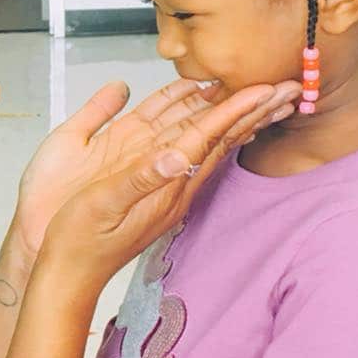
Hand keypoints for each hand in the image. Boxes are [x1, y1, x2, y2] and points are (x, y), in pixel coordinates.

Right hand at [34, 82, 300, 306]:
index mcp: (165, 186)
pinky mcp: (157, 189)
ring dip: (241, 119)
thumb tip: (174, 155)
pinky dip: (211, 131)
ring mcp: (167, 188)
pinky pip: (192, 152)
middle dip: (255, 111)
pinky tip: (215, 124)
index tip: (266, 86)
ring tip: (266, 98)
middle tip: (288, 86)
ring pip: (212, 146)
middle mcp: (174, 186)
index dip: (236, 109)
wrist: (69, 272)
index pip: (208, 139)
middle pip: (223, 140)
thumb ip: (140, 178)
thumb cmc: (78, 238)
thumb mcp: (103, 204)